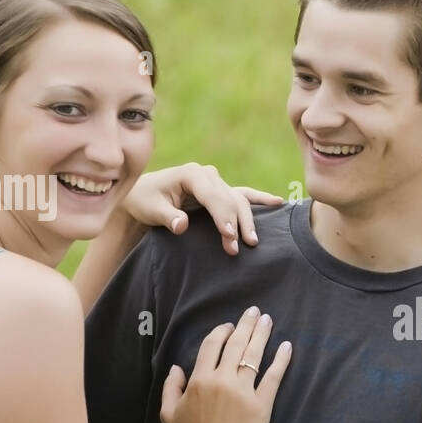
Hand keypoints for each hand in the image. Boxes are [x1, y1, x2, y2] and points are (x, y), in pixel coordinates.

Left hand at [123, 163, 283, 255]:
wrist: (142, 196)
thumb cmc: (144, 201)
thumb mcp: (150, 209)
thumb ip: (167, 217)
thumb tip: (182, 225)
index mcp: (191, 174)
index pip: (213, 196)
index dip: (222, 216)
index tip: (228, 236)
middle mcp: (208, 175)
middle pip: (229, 200)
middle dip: (235, 224)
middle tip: (237, 248)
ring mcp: (216, 182)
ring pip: (239, 200)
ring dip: (247, 221)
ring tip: (252, 241)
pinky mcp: (220, 192)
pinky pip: (244, 195)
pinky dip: (261, 199)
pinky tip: (279, 202)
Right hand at [159, 307, 292, 422]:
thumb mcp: (168, 413)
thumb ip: (171, 387)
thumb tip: (176, 367)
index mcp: (199, 380)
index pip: (212, 345)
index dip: (221, 331)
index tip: (229, 325)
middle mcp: (222, 381)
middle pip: (236, 344)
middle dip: (246, 324)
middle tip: (254, 312)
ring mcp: (243, 392)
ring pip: (254, 355)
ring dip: (262, 334)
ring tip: (267, 320)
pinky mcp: (262, 406)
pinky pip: (273, 377)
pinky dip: (281, 360)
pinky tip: (287, 346)